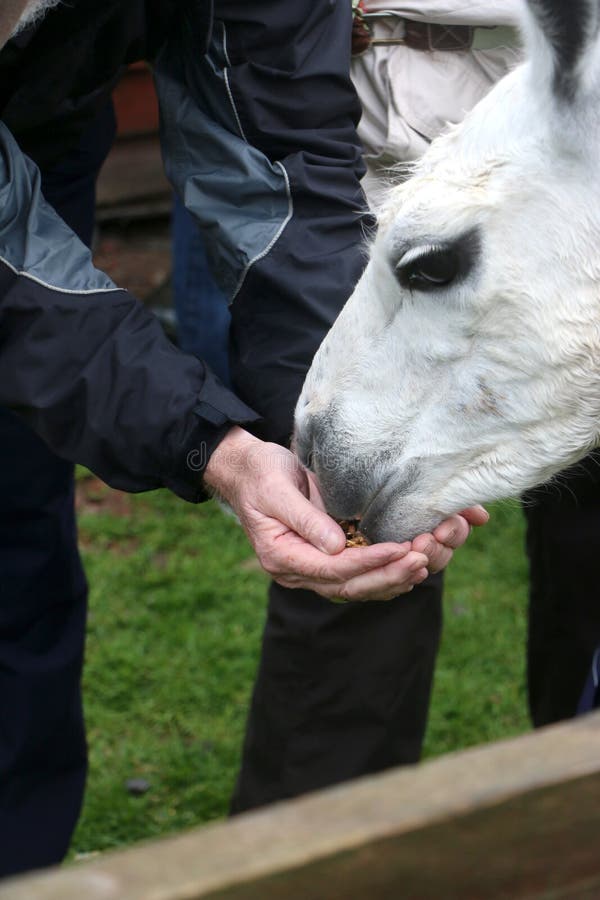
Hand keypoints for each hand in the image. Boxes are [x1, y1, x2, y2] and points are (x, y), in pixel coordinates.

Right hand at [204, 428, 487, 601]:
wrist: (247, 471)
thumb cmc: (260, 475)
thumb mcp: (276, 489)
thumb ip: (305, 518)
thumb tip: (337, 546)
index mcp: (281, 557)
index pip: (332, 569)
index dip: (368, 562)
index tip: (399, 549)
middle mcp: (297, 570)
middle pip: (348, 586)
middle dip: (387, 575)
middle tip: (421, 559)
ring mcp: (311, 568)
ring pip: (356, 587)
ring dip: (391, 578)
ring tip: (424, 564)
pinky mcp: (325, 557)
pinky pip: (357, 576)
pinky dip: (384, 574)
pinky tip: (409, 568)